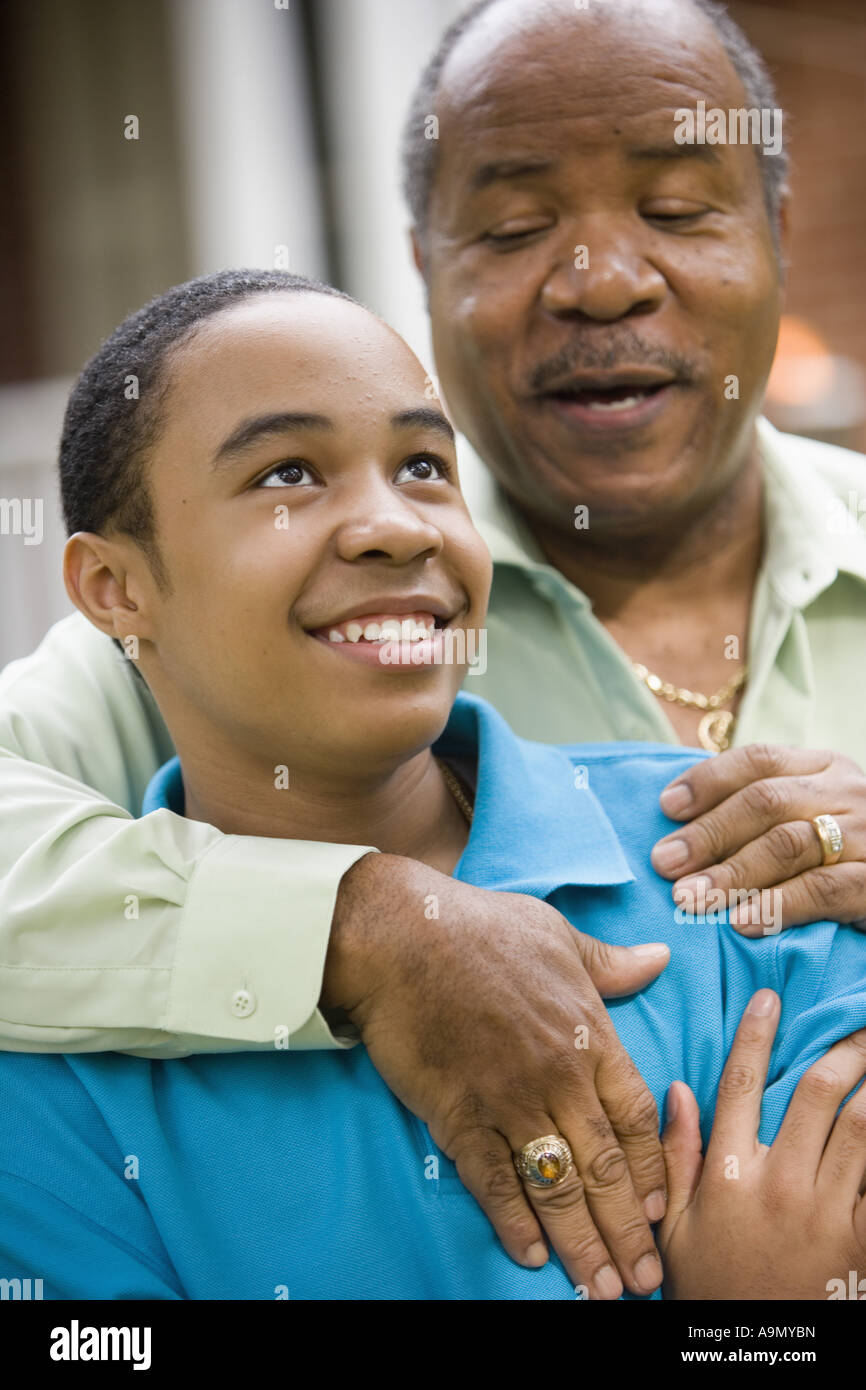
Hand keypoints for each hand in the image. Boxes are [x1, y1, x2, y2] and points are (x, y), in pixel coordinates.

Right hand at [323, 851, 670, 1298]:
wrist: (402, 936)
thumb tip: (660, 957)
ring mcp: (509, 1100)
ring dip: (582, 1243)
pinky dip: (514, 1222)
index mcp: (589, 1034)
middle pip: (605, 1167)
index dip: (653, 1171)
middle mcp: (558, 1077)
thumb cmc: (481, 927)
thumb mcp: (558, 934)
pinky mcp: (459, 1114)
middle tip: (646, 1282)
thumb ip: (610, 963)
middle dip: (628, 1231)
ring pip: (557, 1186)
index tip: (663, 1211)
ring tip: (600, 1291)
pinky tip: (531, 1256)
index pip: (637, 1118)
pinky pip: (494, 1181)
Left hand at [651, 744, 865, 933]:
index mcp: (824, 768)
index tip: (666, 807)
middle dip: (709, 832)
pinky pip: (823, 889)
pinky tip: (741, 923)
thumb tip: (677, 817)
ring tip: (690, 898)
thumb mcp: (809, 815)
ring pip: (789, 844)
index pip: (759, 760)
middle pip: (766, 801)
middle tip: (664, 863)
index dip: (709, 780)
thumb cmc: (841, 853)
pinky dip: (777, 905)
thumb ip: (761, 810)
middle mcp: (848, 793)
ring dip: (731, 873)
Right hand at [658, 988, 865, 1298]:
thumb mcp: (677, 1227)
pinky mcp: (863, 1238)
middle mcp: (781, 1183)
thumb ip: (678, 1155)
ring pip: (862, 1128)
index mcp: (730, 1175)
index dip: (756, 1034)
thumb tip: (676, 1091)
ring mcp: (827, 1210)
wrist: (758, 1357)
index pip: (741, 1084)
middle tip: (858, 1021)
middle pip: (818, 1094)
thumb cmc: (713, 1288)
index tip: (770, 998)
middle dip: (844, 1049)